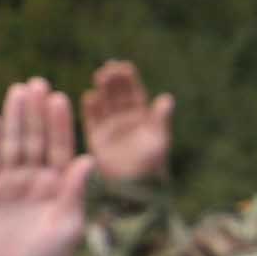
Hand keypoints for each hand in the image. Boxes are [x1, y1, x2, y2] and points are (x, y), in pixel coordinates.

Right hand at [0, 79, 89, 255]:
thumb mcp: (69, 224)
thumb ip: (77, 191)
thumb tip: (89, 159)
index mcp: (60, 184)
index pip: (61, 147)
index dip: (60, 123)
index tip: (61, 99)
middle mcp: (35, 178)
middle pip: (36, 138)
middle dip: (37, 112)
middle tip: (37, 83)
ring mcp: (10, 183)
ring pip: (13, 144)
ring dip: (14, 118)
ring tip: (17, 92)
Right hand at [80, 59, 176, 188]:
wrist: (135, 189)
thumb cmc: (151, 164)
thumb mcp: (158, 140)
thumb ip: (160, 120)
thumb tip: (166, 98)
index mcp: (142, 117)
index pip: (134, 93)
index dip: (129, 79)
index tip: (123, 66)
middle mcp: (124, 119)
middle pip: (117, 95)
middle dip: (113, 81)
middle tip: (108, 68)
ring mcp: (110, 128)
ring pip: (104, 104)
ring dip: (102, 90)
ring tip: (99, 78)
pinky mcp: (96, 139)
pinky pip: (92, 120)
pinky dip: (90, 109)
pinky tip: (89, 97)